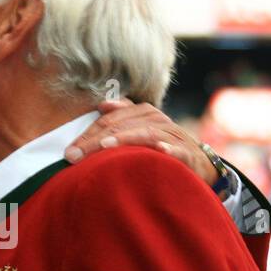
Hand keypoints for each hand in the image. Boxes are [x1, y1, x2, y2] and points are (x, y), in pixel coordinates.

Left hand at [64, 98, 217, 183]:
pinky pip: (178, 151)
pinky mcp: (189, 155)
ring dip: (126, 138)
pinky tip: (159, 151)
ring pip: (146, 133)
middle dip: (96, 140)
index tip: (69, 151)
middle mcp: (158, 120)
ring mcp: (174, 136)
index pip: (110, 120)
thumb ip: (123, 118)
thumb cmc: (164, 148)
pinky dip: (169, 150)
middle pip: (122, 126)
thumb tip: (102, 104)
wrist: (201, 166)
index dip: (87, 134)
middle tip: (75, 155)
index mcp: (144, 114)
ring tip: (106, 146)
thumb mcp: (142, 131)